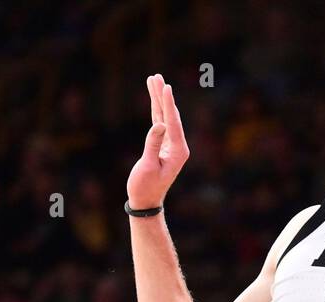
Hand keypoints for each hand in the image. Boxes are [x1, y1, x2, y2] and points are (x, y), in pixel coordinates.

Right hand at [126, 74, 188, 208]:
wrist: (146, 201)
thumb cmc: (145, 187)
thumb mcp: (148, 166)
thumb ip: (153, 144)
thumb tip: (159, 124)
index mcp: (178, 151)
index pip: (173, 123)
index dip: (169, 104)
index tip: (166, 87)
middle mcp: (178, 146)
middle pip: (171, 115)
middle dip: (163, 95)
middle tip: (158, 76)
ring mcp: (171, 145)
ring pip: (164, 116)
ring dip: (159, 99)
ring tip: (153, 79)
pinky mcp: (162, 145)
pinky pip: (159, 122)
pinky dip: (155, 109)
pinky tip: (153, 97)